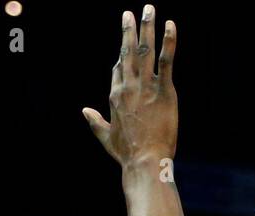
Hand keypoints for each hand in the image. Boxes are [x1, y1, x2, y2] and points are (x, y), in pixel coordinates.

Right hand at [82, 7, 177, 167]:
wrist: (145, 161)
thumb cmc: (126, 153)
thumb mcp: (105, 137)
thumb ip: (95, 121)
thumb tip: (84, 111)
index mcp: (114, 96)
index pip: (118, 68)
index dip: (122, 57)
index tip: (126, 47)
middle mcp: (128, 86)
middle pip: (127, 52)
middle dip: (128, 30)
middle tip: (129, 13)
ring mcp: (145, 87)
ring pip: (145, 50)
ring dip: (146, 27)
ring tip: (148, 9)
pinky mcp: (164, 90)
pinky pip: (166, 61)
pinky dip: (169, 42)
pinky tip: (170, 26)